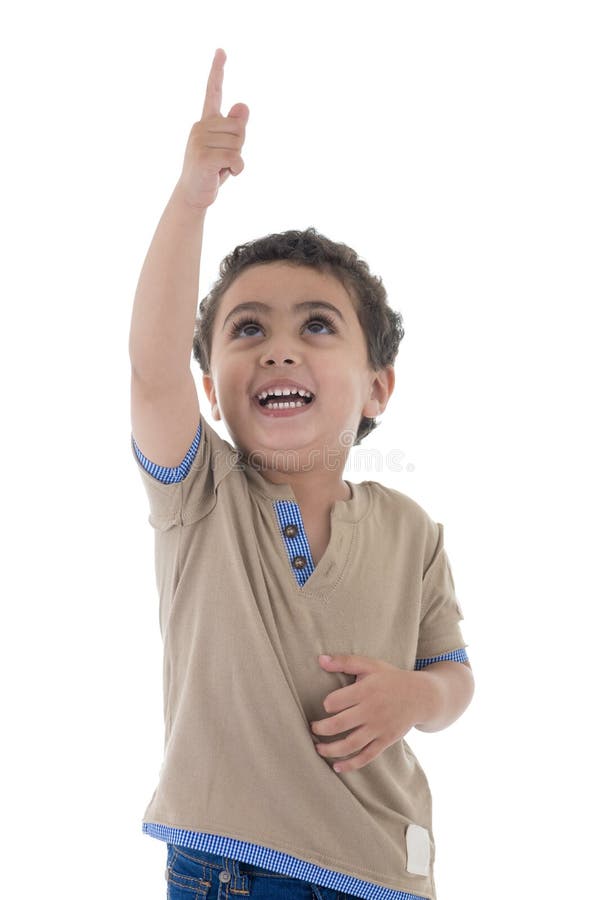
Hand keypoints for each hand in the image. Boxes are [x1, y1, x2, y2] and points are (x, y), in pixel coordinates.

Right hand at [176, 48, 249, 209]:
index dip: (218, 71)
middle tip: (224, 161)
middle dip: (239, 147)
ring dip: (237, 160)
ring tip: (221, 168)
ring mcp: (199, 141)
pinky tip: (226, 175)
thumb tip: (243, 105)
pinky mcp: (204, 156)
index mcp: (205, 122)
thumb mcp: (226, 148)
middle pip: (239, 128)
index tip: (221, 51)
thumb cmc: (210, 171)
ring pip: (239, 144)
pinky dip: (237, 169)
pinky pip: (236, 158)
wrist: (193, 195)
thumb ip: (235, 127)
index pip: (213, 92)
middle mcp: (200, 127)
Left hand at [310, 654, 427, 773]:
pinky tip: (336, 767)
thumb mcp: (370, 665)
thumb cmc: (390, 678)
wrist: (421, 696)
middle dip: (321, 729)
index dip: (327, 704)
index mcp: (366, 690)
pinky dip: (351, 764)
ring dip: (330, 750)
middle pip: (339, 724)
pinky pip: (366, 756)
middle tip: (312, 729)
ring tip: (318, 749)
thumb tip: (320, 659)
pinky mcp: (386, 741)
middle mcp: (372, 710)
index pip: (336, 701)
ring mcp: (379, 728)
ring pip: (351, 744)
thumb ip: (344, 661)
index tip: (326, 705)